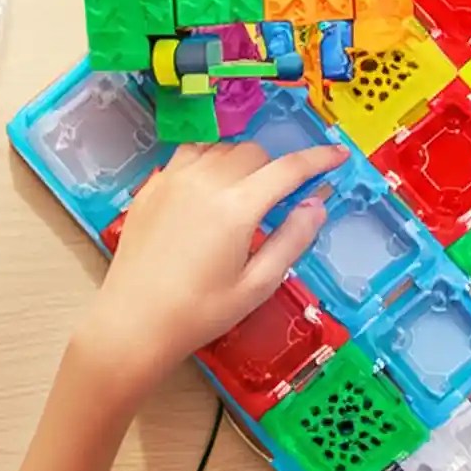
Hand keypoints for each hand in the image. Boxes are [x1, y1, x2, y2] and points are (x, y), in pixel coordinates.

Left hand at [81, 142, 347, 385]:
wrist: (132, 324)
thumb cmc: (199, 312)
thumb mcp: (257, 285)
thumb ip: (291, 240)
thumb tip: (317, 206)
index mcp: (236, 208)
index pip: (288, 169)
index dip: (319, 159)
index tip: (338, 155)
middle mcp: (204, 182)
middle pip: (254, 151)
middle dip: (275, 168)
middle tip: (279, 199)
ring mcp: (173, 180)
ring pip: (221, 146)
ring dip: (241, 160)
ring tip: (243, 192)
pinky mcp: (152, 187)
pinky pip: (189, 154)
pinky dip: (209, 160)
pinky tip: (209, 190)